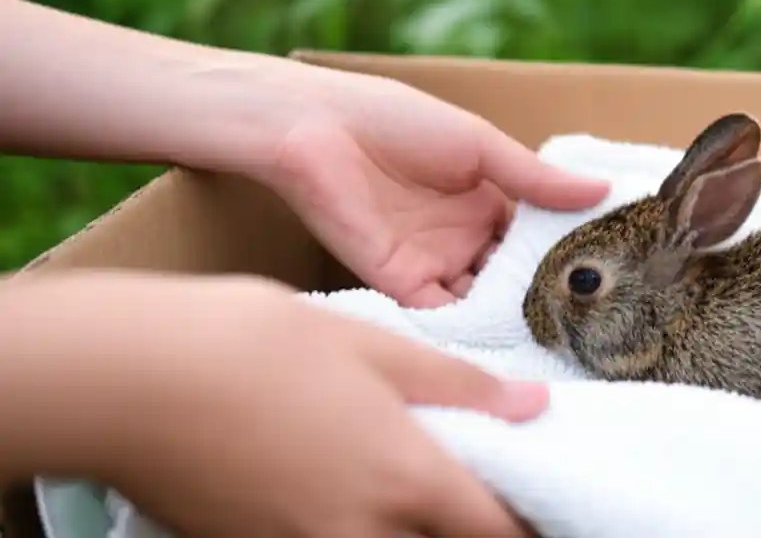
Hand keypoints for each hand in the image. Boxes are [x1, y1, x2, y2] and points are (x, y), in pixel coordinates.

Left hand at [0, 0, 607, 306]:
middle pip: (512, 276)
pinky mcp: (399, 283)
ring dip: (513, 316)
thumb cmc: (393, 120)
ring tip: (561, 337)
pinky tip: (509, 339)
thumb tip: (603, 190)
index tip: (610, 274)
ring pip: (483, 301)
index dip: (566, 254)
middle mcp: (462, 236)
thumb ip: (535, 178)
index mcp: (484, 198)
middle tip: (595, 317)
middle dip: (544, 295)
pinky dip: (471, 328)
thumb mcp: (478, 145)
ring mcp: (433, 261)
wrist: (310, 131)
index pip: (534, 237)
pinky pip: (442, 315)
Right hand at [0, 271, 544, 536]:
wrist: (123, 380)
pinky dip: (355, 530)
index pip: (497, 534)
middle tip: (468, 485)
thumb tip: (533, 406)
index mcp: (404, 479)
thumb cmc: (249, 345)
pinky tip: (342, 483)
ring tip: (405, 480)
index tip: (529, 499)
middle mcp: (362, 535)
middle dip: (466, 527)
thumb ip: (458, 385)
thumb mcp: (370, 346)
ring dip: (412, 528)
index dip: (524, 523)